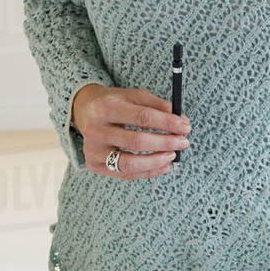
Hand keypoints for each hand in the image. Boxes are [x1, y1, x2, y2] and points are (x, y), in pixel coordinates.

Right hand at [72, 84, 189, 179]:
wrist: (84, 110)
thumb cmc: (114, 103)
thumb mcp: (133, 96)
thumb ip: (157, 106)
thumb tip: (182, 121)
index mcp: (106, 107)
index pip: (142, 117)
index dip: (167, 123)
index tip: (185, 127)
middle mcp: (96, 130)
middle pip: (137, 141)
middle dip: (165, 143)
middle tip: (183, 142)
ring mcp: (93, 150)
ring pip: (130, 163)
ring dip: (156, 161)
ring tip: (173, 156)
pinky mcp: (94, 164)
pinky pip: (125, 174)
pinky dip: (148, 172)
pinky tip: (163, 166)